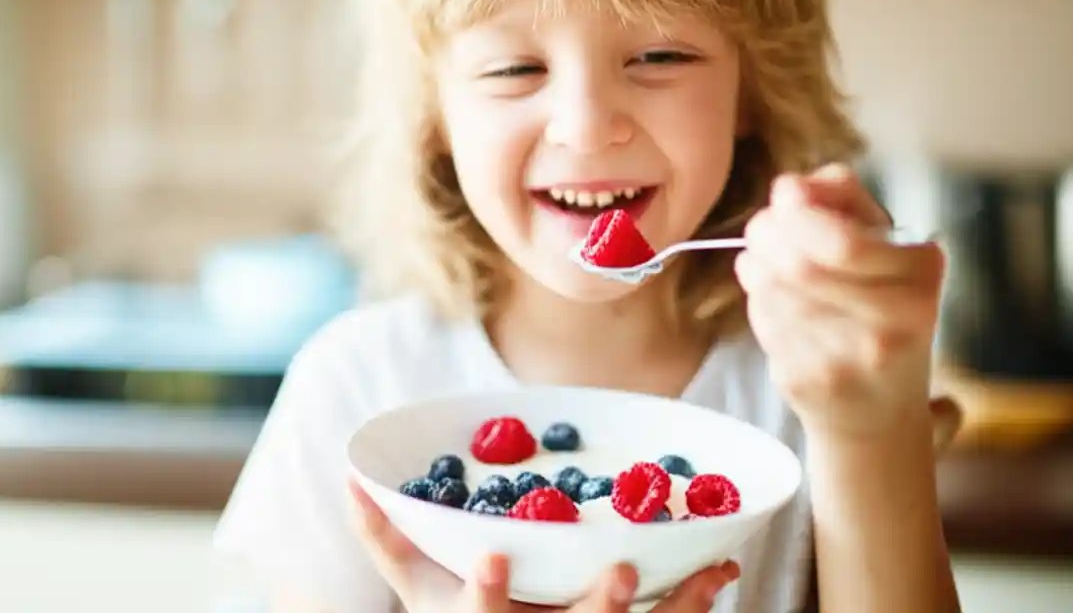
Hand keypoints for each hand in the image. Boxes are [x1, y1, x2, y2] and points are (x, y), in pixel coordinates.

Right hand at [347, 480, 738, 612]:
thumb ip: (385, 535)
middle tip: (621, 573)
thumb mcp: (418, 590)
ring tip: (705, 572)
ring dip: (670, 607)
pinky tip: (721, 567)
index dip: (487, 592)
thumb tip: (351, 474)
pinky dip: (695, 601)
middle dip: (596, 607)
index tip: (495, 557)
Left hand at [735, 163, 945, 437]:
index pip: (843, 240)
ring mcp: (850, 359)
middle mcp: (895, 322)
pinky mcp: (808, 381)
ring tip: (764, 260)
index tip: (785, 198)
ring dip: (757, 264)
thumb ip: (844, 199)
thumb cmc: (878, 313)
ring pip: (773, 288)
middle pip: (800, 263)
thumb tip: (792, 186)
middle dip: (767, 233)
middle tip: (761, 228)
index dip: (796, 209)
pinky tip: (769, 297)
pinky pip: (763, 321)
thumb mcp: (886, 249)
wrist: (879, 414)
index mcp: (921, 277)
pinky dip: (756, 298)